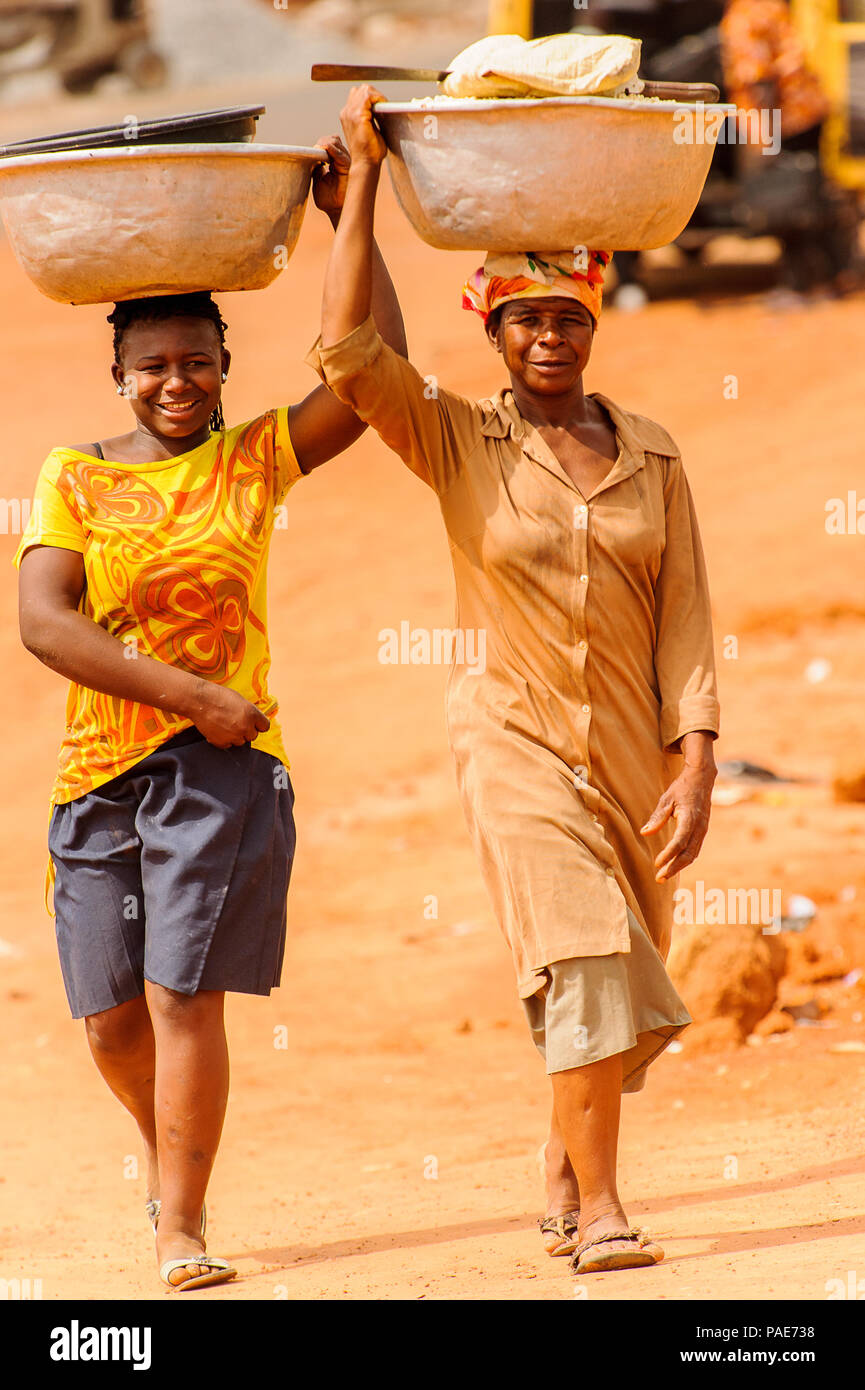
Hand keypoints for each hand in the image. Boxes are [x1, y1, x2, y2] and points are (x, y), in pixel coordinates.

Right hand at [186, 678, 269, 748]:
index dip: (258, 724)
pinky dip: (224, 739)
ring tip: (225, 724)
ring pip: (241, 742)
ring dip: (235, 736)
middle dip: (246, 730)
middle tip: (235, 722)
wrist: (199, 700)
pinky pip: (228, 745)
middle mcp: (245, 726)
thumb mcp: (240, 699)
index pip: (265, 726)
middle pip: (253, 736)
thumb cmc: (218, 696)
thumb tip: (253, 720)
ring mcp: (234, 736)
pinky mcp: (222, 742)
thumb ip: (249, 712)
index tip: (254, 724)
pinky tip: (218, 729)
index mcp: (252, 714)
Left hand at [313, 133, 350, 217]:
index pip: (330, 143)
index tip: (310, 152)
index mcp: (337, 161)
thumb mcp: (318, 179)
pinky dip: (329, 149)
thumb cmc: (328, 199)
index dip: (320, 144)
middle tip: (313, 152)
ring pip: (336, 141)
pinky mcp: (348, 167)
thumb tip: (311, 156)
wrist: (336, 211)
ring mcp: (347, 161)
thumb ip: (316, 167)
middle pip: (333, 139)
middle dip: (322, 142)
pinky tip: (322, 154)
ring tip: (317, 153)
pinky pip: (339, 153)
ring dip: (324, 144)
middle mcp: (344, 159)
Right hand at [339, 84, 387, 165]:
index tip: (382, 108)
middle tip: (383, 107)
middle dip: (375, 94)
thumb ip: (372, 117)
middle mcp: (346, 112)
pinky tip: (384, 108)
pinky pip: (369, 96)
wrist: (365, 164)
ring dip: (377, 96)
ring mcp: (350, 113)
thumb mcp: (370, 130)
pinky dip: (379, 99)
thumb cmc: (370, 152)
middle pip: (361, 89)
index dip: (372, 98)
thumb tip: (383, 109)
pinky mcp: (358, 116)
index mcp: (348, 115)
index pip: (358, 95)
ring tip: (384, 108)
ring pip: (365, 90)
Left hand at [640, 761, 714, 881]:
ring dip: (679, 866)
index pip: (680, 841)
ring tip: (664, 875)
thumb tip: (644, 833)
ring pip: (693, 854)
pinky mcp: (703, 831)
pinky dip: (685, 859)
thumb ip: (657, 817)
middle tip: (659, 878)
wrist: (702, 779)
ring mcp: (703, 830)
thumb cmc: (681, 788)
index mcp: (690, 817)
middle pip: (688, 853)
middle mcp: (699, 826)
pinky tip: (674, 865)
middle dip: (674, 867)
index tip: (657, 864)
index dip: (669, 854)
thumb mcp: (666, 799)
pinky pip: (695, 849)